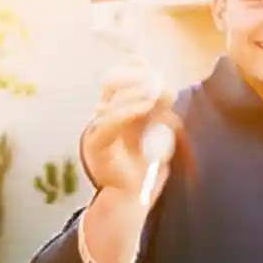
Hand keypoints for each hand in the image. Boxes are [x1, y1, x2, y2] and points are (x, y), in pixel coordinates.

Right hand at [80, 56, 187, 205]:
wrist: (132, 199)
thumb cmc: (144, 170)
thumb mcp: (155, 134)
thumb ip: (157, 113)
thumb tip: (167, 90)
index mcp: (113, 114)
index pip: (116, 80)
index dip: (130, 68)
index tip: (147, 63)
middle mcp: (101, 119)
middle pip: (111, 85)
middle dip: (136, 79)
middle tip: (158, 79)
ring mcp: (95, 131)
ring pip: (111, 101)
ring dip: (135, 93)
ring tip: (154, 91)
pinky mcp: (95, 145)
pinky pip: (109, 122)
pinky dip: (127, 111)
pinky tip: (145, 106)